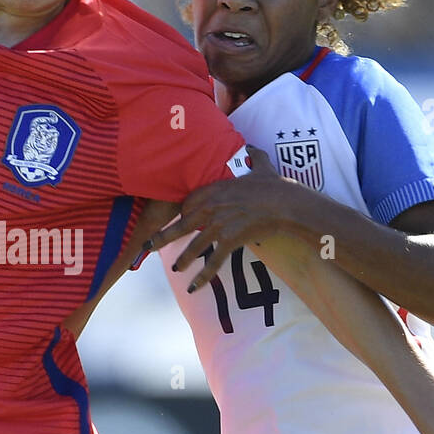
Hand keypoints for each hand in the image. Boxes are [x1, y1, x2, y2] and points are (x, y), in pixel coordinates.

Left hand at [150, 145, 307, 291]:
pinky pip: (213, 261)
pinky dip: (203, 276)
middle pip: (181, 225)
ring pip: (194, 246)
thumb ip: (253, 156)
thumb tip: (251, 147)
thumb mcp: (261, 165)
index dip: (182, 214)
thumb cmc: (275, 185)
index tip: (179, 221)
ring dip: (183, 259)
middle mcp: (211, 207)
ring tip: (175, 269)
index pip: (188, 204)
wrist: (286, 203)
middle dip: (163, 237)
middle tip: (148, 246)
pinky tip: (193, 286)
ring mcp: (218, 225)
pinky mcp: (229, 240)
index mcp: (214, 190)